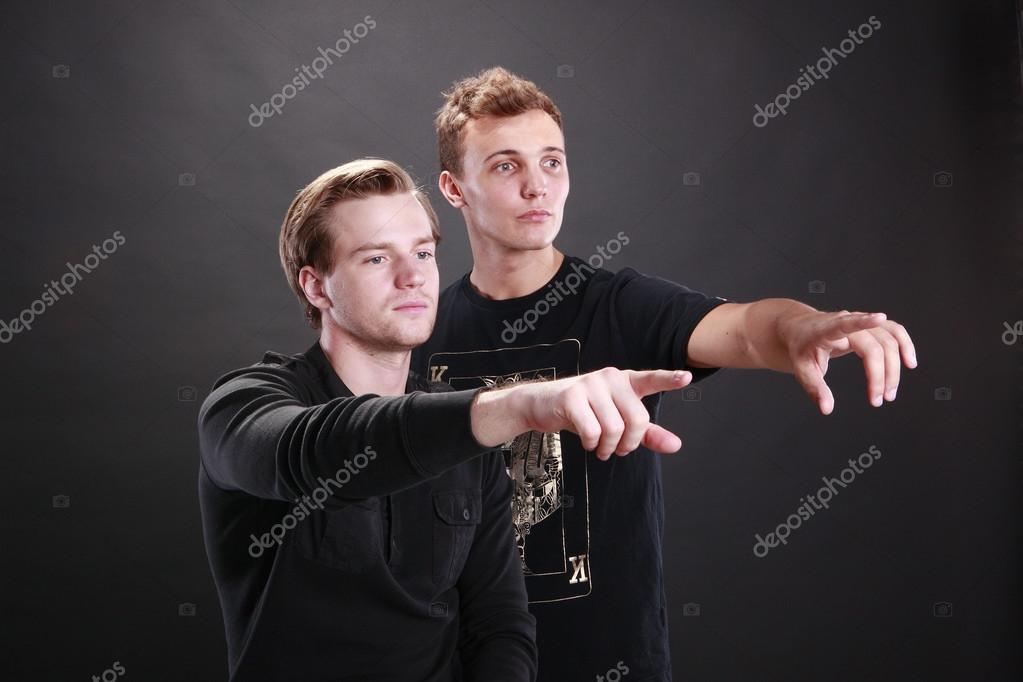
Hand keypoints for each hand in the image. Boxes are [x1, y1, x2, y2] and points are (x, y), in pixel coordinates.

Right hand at [472, 367, 691, 458]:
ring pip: (615, 429)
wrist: (541, 405)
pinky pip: (593, 431)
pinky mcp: (572, 396)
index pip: (651, 379)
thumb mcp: (617, 422)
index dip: (670, 379)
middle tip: (618, 449)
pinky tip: (588, 442)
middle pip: (637, 419)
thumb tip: (676, 445)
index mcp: (625, 381)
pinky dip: (592, 444)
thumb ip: (647, 433)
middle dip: (629, 443)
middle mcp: (610, 377)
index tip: (687, 377)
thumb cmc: (585, 412)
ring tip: (601, 448)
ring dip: (608, 447)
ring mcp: (590, 384)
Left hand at [780, 310, 917, 414]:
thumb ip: (814, 388)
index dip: (863, 320)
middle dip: (881, 375)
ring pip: (889, 340)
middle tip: (879, 400)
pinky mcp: (870, 324)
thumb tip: (827, 408)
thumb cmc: (801, 347)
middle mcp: (846, 321)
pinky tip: (909, 362)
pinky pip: (894, 331)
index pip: (845, 323)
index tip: (880, 317)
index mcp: (826, 330)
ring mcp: (860, 320)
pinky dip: (904, 345)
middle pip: (874, 346)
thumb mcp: (801, 369)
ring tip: (891, 392)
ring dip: (895, 367)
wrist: (801, 329)